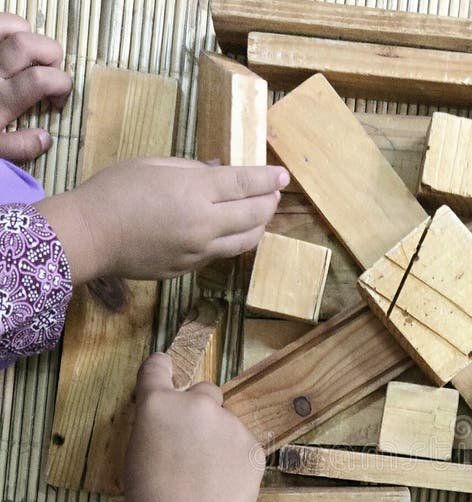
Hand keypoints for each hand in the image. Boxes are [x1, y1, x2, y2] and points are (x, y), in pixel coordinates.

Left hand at [0, 14, 71, 161]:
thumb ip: (19, 147)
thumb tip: (45, 138)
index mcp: (4, 99)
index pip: (44, 78)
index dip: (62, 86)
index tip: (57, 103)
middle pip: (29, 44)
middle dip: (52, 55)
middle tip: (51, 73)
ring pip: (11, 25)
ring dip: (29, 37)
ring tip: (31, 56)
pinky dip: (8, 29)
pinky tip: (10, 46)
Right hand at [36, 157, 288, 284]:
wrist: (90, 235)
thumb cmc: (114, 191)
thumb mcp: (154, 166)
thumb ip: (192, 169)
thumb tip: (220, 170)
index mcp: (195, 192)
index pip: (246, 184)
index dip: (268, 179)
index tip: (283, 176)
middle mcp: (205, 224)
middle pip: (254, 215)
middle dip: (269, 202)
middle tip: (274, 193)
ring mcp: (200, 251)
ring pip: (245, 241)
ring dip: (259, 226)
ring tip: (261, 213)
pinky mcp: (190, 268)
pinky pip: (222, 254)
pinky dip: (234, 240)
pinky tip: (233, 230)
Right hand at [124, 352, 264, 501]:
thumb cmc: (151, 500)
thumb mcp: (137, 455)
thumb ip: (155, 428)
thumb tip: (167, 425)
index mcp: (158, 404)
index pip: (157, 367)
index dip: (161, 369)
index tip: (165, 370)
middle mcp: (196, 404)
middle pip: (204, 391)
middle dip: (199, 409)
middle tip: (193, 442)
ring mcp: (229, 422)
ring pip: (226, 422)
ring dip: (219, 438)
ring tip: (208, 475)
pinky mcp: (253, 444)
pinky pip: (243, 444)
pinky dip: (237, 459)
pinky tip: (224, 483)